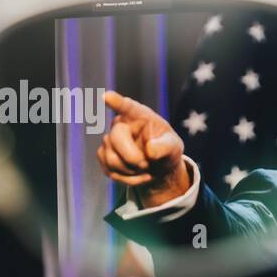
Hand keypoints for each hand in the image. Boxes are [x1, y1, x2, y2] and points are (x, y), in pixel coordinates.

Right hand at [97, 91, 190, 207]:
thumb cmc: (166, 150)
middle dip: (132, 157)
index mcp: (140, 115)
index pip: (127, 106)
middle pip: (116, 138)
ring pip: (111, 159)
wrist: (157, 167)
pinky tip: (138, 175)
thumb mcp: (173, 147)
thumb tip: (150, 151)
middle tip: (147, 165)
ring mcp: (109, 139)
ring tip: (146, 169)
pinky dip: (127, 179)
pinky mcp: (103, 155)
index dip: (116, 102)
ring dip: (132, 171)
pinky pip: (110, 171)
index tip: (106, 96)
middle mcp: (121, 124)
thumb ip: (165, 147)